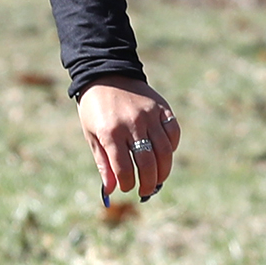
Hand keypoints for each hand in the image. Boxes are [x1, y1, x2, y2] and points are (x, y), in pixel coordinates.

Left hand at [77, 75, 179, 201]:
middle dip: (148, 183)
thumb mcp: (92, 135)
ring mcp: (149, 114)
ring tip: (158, 179)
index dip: (128, 184)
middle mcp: (132, 123)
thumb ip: (103, 162)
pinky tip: (164, 154)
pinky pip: (173, 132)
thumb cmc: (95, 108)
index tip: (128, 188)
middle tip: (146, 191)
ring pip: (164, 151)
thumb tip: (111, 190)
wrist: (106, 73)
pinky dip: (172, 147)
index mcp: (110, 132)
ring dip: (163, 171)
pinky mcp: (161, 107)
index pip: (124, 168)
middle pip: (147, 163)